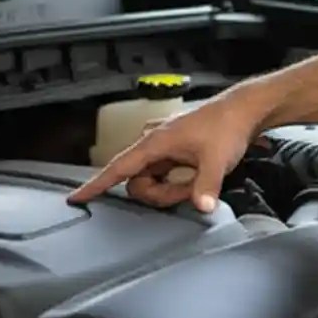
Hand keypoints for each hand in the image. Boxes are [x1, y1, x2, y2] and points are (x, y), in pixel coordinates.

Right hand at [66, 95, 263, 211]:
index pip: (117, 168)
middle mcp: (152, 143)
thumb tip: (202, 206)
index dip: (96, 185)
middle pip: (138, 183)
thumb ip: (207, 186)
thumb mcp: (218, 161)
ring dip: (171, 189)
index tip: (75, 198)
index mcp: (154, 142)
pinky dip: (176, 183)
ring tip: (197, 181)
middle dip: (161, 194)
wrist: (242, 111)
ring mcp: (161, 147)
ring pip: (151, 181)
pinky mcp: (171, 152)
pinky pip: (162, 175)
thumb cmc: (226, 128)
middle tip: (191, 190)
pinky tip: (195, 178)